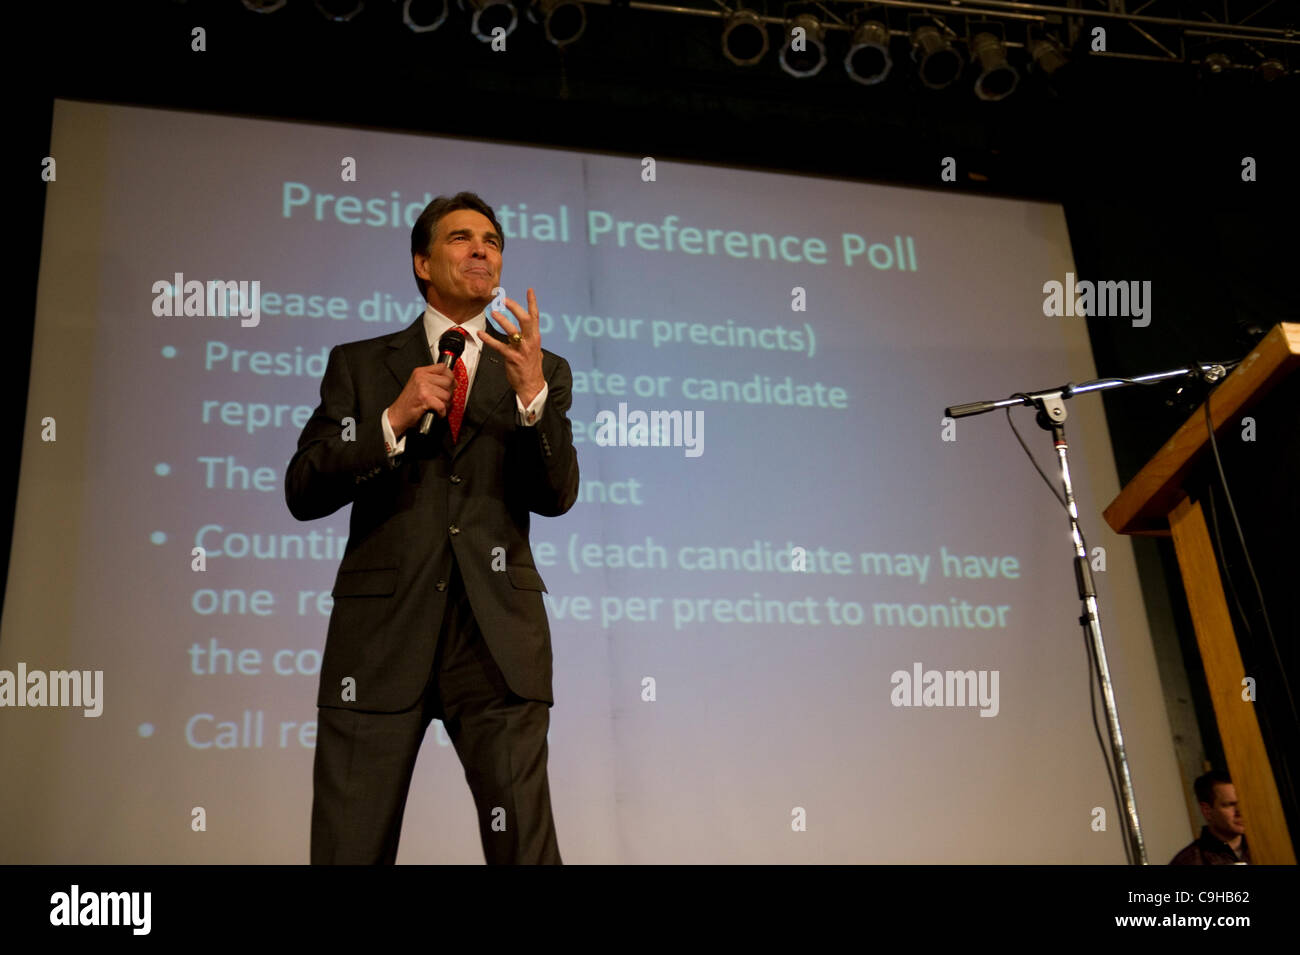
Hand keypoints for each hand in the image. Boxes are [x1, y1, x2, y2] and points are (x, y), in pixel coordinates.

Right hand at [387, 364, 454, 434]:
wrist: (397, 415)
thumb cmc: (409, 403)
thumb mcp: (419, 385)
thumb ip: (433, 380)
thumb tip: (453, 381)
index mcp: (420, 372)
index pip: (443, 368)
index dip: (450, 376)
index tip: (450, 384)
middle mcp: (421, 378)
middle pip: (448, 381)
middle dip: (449, 393)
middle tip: (442, 399)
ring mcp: (423, 388)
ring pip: (447, 395)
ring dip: (445, 404)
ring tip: (437, 407)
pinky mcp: (425, 399)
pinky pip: (442, 405)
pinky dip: (441, 413)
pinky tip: (436, 413)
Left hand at [479, 287, 545, 405]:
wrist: (531, 386)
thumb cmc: (531, 369)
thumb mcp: (535, 351)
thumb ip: (531, 340)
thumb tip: (529, 333)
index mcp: (535, 338)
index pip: (535, 317)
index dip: (532, 303)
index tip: (529, 290)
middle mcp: (530, 341)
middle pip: (525, 320)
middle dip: (515, 308)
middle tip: (505, 300)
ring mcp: (522, 350)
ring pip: (512, 331)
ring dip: (502, 321)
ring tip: (493, 313)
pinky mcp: (512, 358)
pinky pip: (499, 346)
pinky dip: (488, 339)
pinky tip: (480, 333)